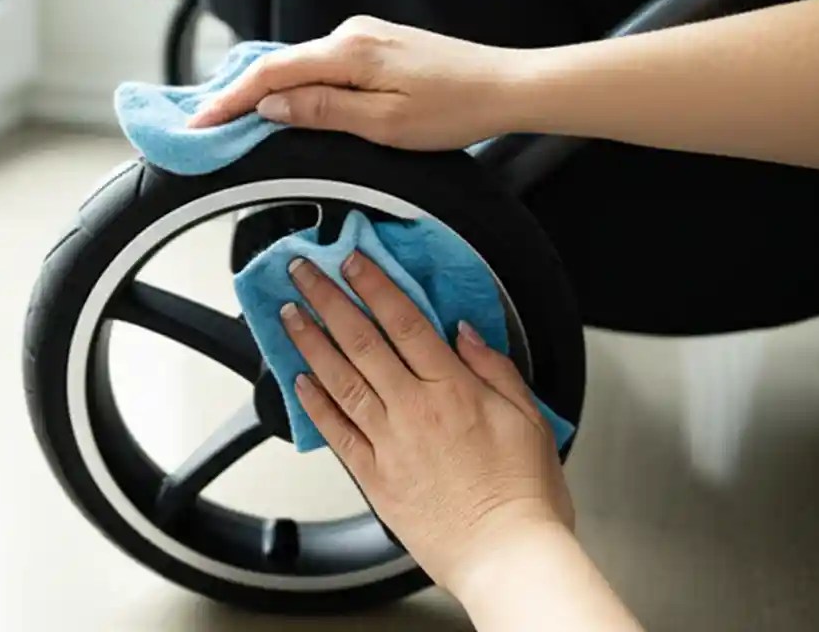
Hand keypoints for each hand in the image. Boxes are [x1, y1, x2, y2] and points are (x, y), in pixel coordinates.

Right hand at [188, 15, 526, 149]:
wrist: (505, 86)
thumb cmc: (454, 110)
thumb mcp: (383, 124)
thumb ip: (322, 112)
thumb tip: (271, 107)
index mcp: (348, 53)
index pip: (270, 74)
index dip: (228, 100)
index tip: (198, 125)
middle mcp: (350, 35)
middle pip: (278, 65)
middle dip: (237, 95)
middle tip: (204, 127)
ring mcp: (363, 37)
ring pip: (298, 65)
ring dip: (266, 91)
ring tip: (234, 121)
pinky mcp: (376, 46)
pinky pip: (320, 65)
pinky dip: (295, 85)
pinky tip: (285, 103)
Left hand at [279, 251, 573, 591]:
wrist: (506, 555)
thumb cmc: (524, 495)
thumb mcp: (530, 418)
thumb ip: (494, 369)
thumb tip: (465, 333)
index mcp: (453, 390)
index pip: (404, 322)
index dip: (374, 286)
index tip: (352, 262)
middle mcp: (413, 410)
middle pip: (361, 340)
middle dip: (327, 299)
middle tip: (302, 272)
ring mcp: (388, 442)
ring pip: (339, 378)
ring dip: (310, 342)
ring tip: (288, 314)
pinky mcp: (373, 477)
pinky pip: (335, 431)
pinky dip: (313, 403)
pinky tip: (298, 381)